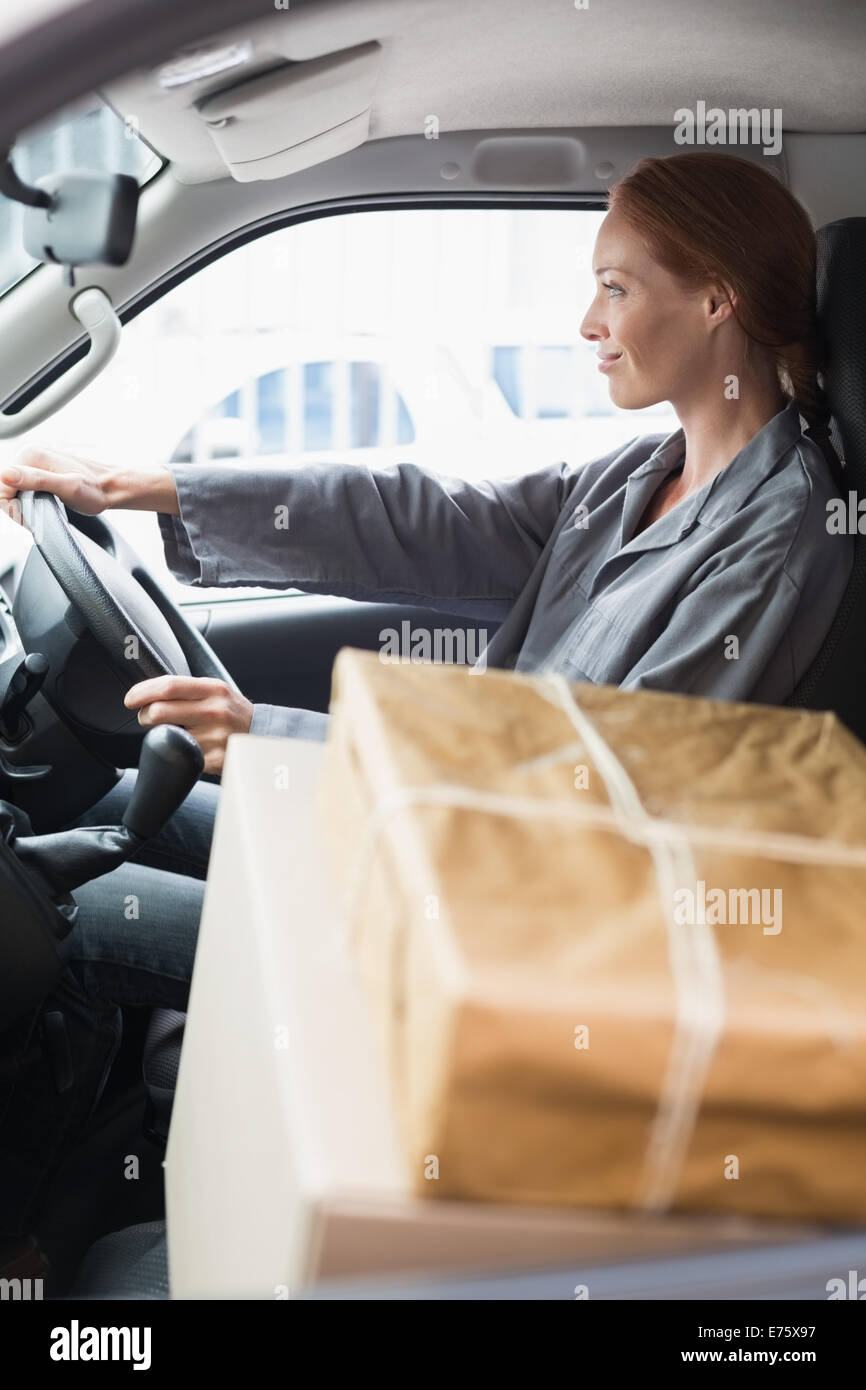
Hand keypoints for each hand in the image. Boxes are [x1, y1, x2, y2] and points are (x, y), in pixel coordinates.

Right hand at [0, 446, 177, 523]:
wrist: (112, 488)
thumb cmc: (96, 491)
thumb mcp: (67, 488)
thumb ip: (36, 480)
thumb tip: (6, 475)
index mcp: (30, 455)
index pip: (1, 484)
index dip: (11, 507)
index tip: (29, 519)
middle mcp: (30, 454)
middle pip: (5, 486)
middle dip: (15, 506)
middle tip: (36, 519)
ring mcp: (34, 461)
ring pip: (12, 488)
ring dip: (21, 505)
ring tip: (41, 514)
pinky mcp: (40, 469)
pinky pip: (23, 486)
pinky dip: (27, 500)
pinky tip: (42, 507)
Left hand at [124, 676, 253, 774]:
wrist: (263, 737)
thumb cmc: (234, 713)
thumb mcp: (217, 692)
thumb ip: (188, 690)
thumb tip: (150, 693)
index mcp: (213, 689)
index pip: (168, 686)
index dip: (142, 692)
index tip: (130, 699)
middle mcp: (214, 711)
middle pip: (159, 712)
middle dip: (145, 715)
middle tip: (147, 717)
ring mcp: (214, 737)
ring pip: (167, 736)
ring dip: (161, 736)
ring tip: (172, 732)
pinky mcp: (213, 759)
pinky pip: (181, 756)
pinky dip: (176, 753)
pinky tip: (186, 749)